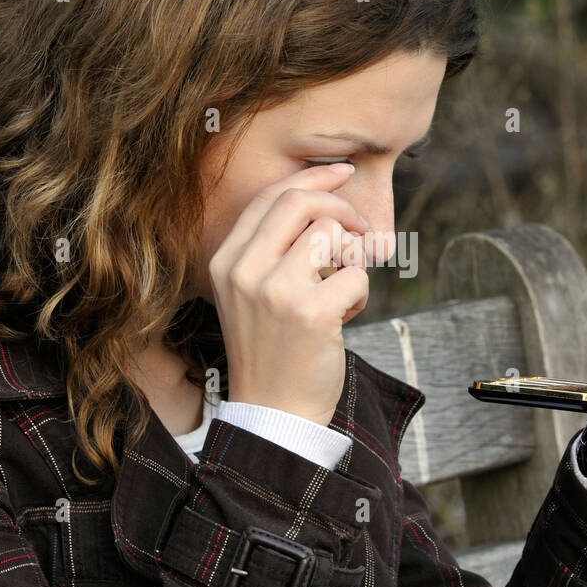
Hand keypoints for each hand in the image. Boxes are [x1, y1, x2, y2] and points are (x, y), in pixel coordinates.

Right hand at [208, 163, 371, 426]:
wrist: (274, 414)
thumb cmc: (273, 350)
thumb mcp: (252, 293)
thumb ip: (274, 246)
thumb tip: (322, 191)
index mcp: (226, 261)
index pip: (271, 197)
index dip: (314, 178)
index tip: (344, 173)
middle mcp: (244, 271)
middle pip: (302, 202)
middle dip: (341, 208)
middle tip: (358, 233)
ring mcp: (275, 292)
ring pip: (332, 236)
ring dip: (351, 260)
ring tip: (340, 291)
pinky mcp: (310, 314)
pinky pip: (356, 275)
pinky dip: (360, 294)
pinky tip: (343, 317)